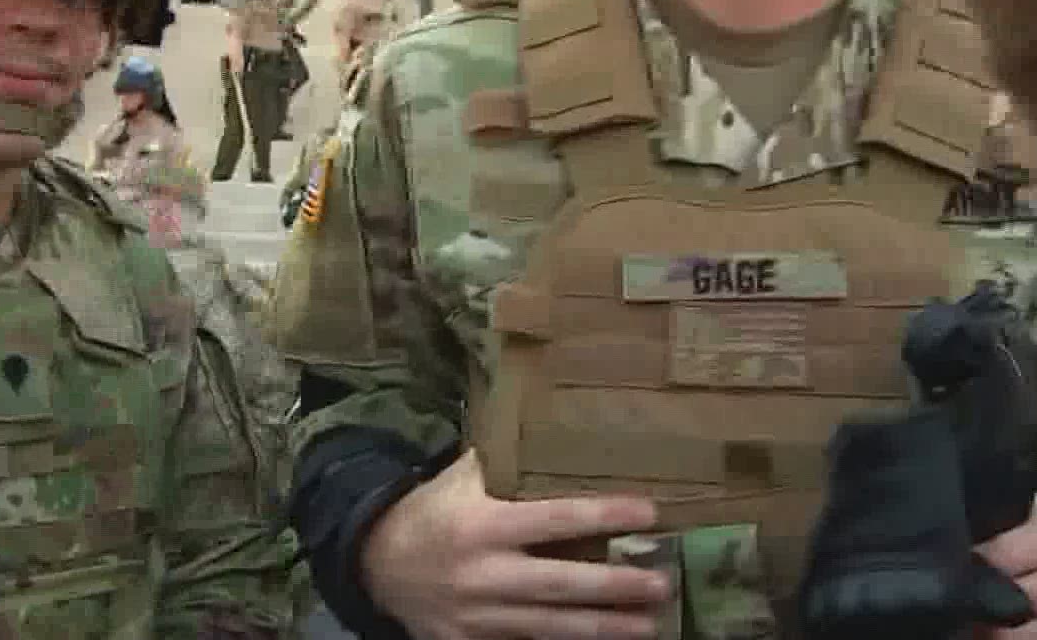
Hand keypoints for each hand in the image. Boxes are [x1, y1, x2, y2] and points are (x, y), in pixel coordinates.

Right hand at [359, 450, 672, 639]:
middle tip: (662, 586)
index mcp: (484, 525)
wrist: (374, 564)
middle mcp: (484, 574)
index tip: (649, 513)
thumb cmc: (431, 511)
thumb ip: (503, 461)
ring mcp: (477, 616)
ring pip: (550, 627)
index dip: (604, 517)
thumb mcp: (461, 478)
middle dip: (615, 587)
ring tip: (649, 626)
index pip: (556, 519)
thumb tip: (550, 418)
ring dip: (604, 629)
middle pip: (561, 584)